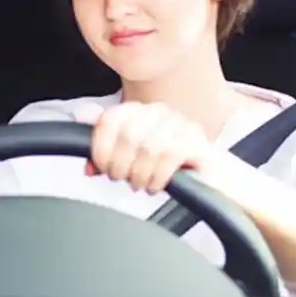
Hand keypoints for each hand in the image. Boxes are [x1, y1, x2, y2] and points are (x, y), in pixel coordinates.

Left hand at [73, 101, 213, 193]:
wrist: (209, 176)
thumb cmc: (163, 166)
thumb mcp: (130, 160)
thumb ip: (107, 154)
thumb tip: (86, 158)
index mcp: (137, 111)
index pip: (110, 120)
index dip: (101, 148)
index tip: (102, 168)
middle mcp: (158, 111)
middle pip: (128, 135)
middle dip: (120, 165)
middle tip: (123, 179)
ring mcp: (180, 123)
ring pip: (148, 148)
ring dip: (139, 174)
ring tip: (140, 184)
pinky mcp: (196, 140)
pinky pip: (169, 157)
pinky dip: (157, 177)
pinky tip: (156, 185)